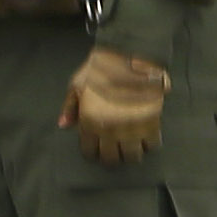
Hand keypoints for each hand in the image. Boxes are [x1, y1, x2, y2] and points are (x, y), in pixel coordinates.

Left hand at [62, 47, 171, 168]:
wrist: (129, 57)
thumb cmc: (99, 69)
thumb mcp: (77, 85)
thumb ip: (70, 107)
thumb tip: (64, 126)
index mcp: (89, 123)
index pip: (90, 152)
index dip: (94, 152)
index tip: (98, 147)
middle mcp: (109, 132)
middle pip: (111, 159)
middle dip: (113, 157)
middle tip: (117, 149)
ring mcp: (131, 130)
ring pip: (133, 157)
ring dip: (132, 154)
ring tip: (133, 146)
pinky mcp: (151, 124)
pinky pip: (152, 145)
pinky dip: (150, 144)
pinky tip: (147, 137)